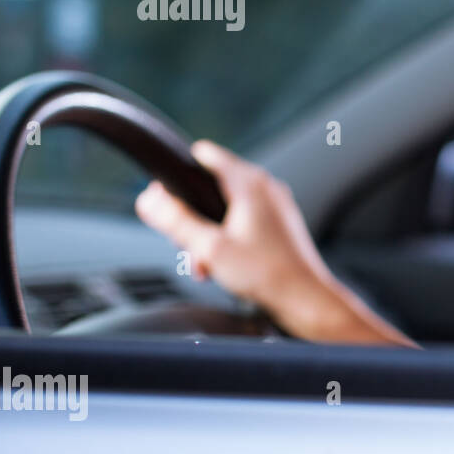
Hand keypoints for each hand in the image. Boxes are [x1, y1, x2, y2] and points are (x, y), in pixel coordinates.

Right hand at [135, 140, 411, 344]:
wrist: (304, 299)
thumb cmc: (267, 274)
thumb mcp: (208, 247)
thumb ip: (175, 220)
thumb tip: (148, 198)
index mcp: (249, 183)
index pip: (204, 155)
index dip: (180, 173)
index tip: (167, 196)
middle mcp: (265, 187)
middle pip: (211, 187)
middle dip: (193, 217)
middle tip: (188, 245)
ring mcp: (274, 205)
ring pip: (225, 210)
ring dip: (208, 235)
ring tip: (206, 265)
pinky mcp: (278, 225)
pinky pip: (242, 224)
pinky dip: (228, 241)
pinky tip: (222, 267)